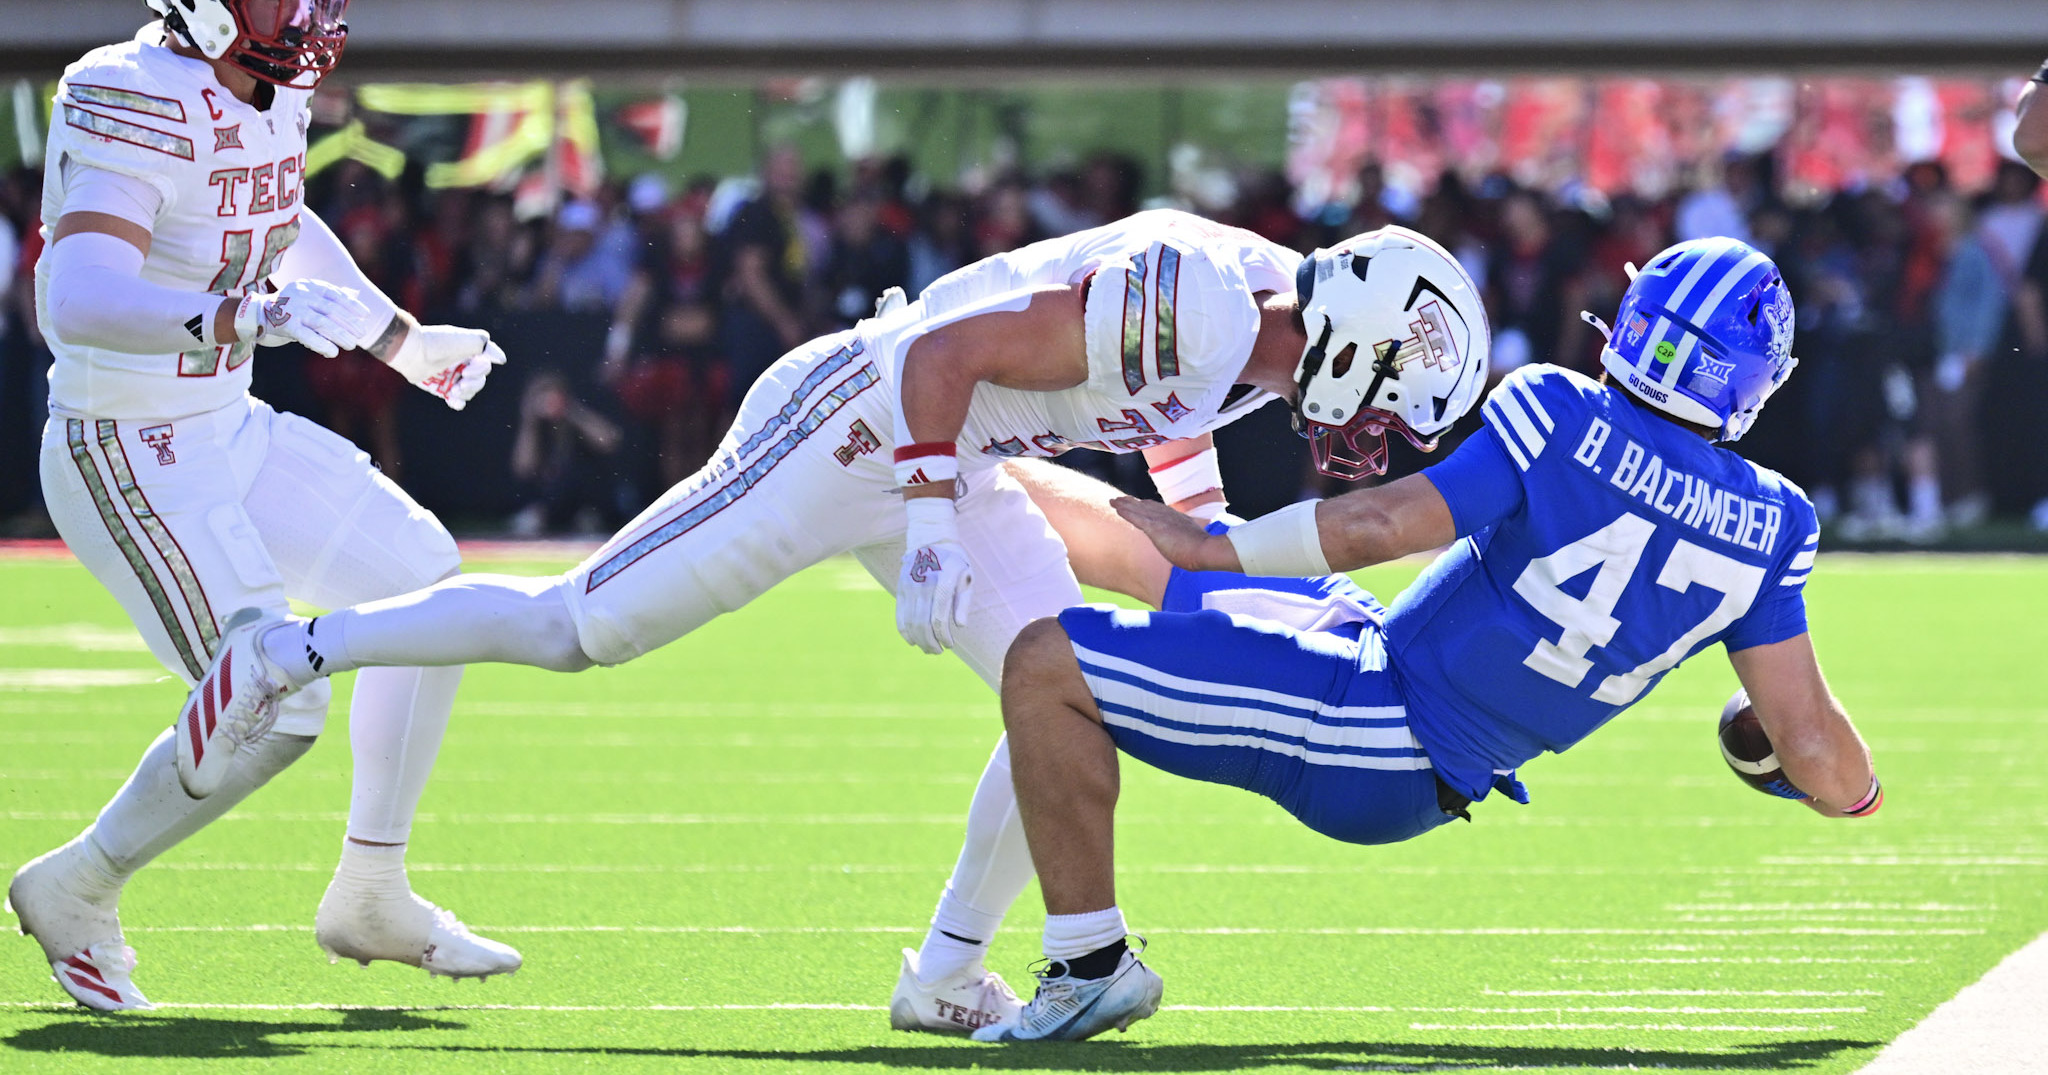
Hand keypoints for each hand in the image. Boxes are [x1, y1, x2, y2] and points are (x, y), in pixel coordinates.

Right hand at [235, 280, 376, 357]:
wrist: (255, 314)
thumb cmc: (288, 307)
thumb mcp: (308, 296)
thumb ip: (329, 295)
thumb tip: (355, 295)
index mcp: (309, 285)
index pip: (335, 295)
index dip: (352, 305)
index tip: (365, 316)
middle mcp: (301, 295)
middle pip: (331, 310)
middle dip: (349, 323)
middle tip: (361, 334)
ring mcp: (293, 309)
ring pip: (323, 323)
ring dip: (340, 335)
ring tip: (351, 345)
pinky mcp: (285, 325)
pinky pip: (307, 336)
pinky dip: (322, 344)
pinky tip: (332, 352)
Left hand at [387, 322, 506, 409]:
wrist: (413, 352)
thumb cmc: (440, 343)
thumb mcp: (468, 340)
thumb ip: (487, 347)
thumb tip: (501, 360)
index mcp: (469, 352)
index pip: (486, 365)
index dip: (481, 369)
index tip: (467, 368)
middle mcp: (461, 364)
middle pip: (479, 380)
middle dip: (473, 383)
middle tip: (460, 383)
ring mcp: (451, 377)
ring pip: (469, 391)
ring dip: (465, 393)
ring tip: (453, 391)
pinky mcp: (441, 388)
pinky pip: (456, 400)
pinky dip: (457, 402)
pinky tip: (452, 400)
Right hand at [896, 540, 973, 653]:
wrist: (930, 539)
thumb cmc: (954, 562)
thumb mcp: (966, 578)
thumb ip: (964, 603)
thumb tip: (960, 626)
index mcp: (943, 583)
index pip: (939, 618)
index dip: (943, 637)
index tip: (950, 645)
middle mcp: (924, 585)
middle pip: (923, 624)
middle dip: (930, 643)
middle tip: (938, 651)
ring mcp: (909, 587)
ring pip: (910, 622)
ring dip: (919, 640)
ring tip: (928, 648)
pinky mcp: (900, 589)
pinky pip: (900, 615)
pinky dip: (905, 631)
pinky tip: (913, 640)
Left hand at [1113, 496, 1239, 571]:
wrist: (1205, 550)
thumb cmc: (1204, 552)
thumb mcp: (1196, 544)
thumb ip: (1190, 543)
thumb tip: (1194, 550)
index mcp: (1179, 520)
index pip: (1160, 510)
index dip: (1148, 506)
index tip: (1140, 503)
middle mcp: (1168, 516)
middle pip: (1147, 506)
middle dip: (1134, 502)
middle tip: (1122, 499)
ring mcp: (1161, 520)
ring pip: (1139, 509)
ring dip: (1125, 504)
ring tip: (1114, 500)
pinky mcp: (1154, 527)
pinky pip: (1136, 517)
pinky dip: (1126, 511)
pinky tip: (1116, 508)